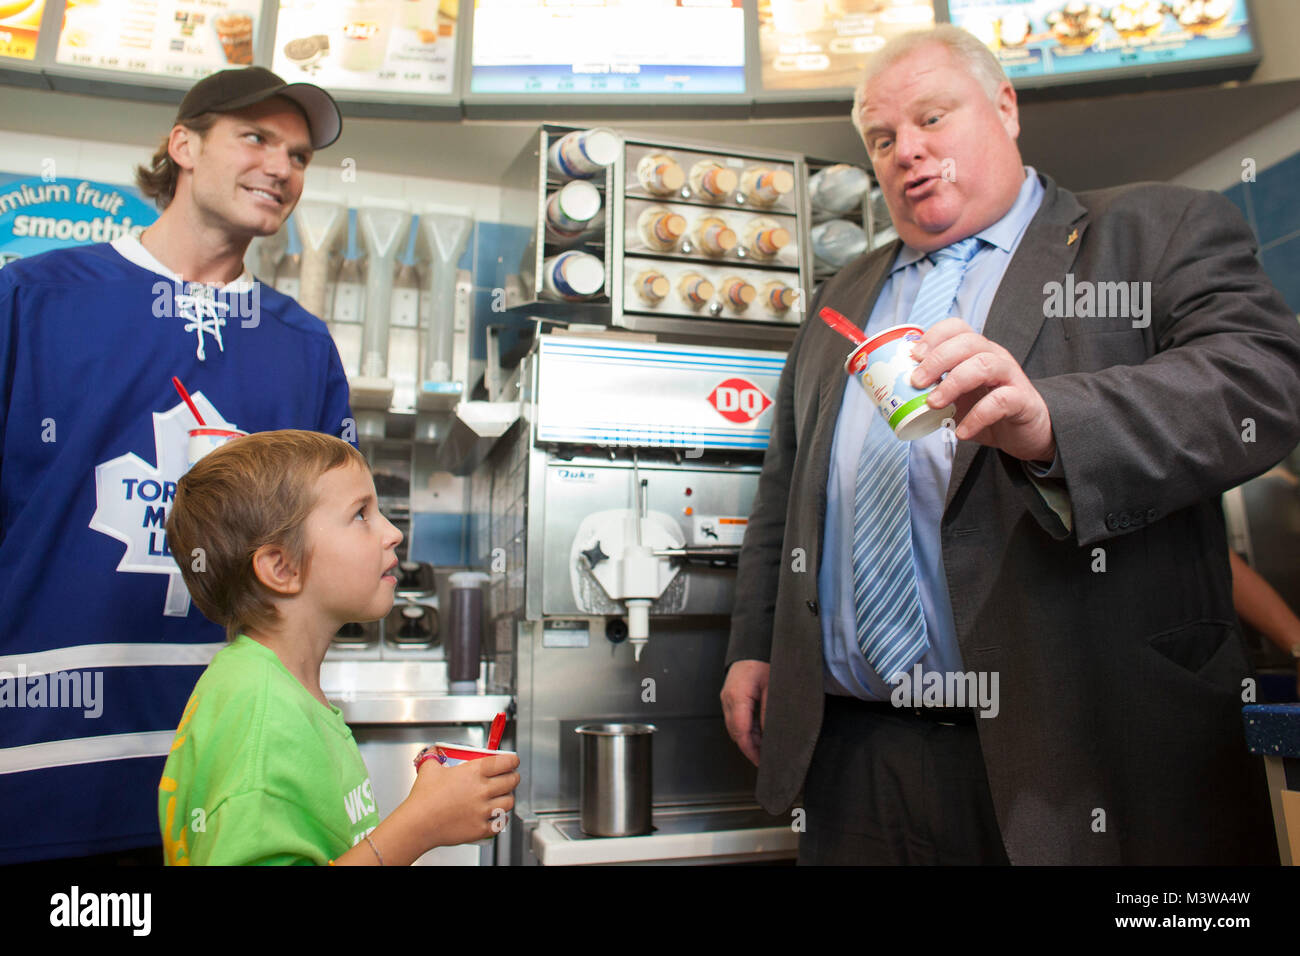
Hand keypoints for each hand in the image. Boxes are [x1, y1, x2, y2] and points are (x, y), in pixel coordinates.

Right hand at [403, 753, 519, 849]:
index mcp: (474, 772)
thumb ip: (434, 756)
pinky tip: (497, 816)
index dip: (513, 760)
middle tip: (509, 777)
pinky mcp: (480, 828)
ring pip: (509, 802)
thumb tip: (434, 751)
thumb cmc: (423, 798)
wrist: (418, 823)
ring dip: (508, 798)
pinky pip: (500, 823)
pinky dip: (501, 819)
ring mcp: (483, 810)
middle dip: (513, 777)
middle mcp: (483, 790)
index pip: (506, 762)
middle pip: (512, 781)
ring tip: (502, 796)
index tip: (513, 761)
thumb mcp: (429, 768)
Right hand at [721, 660, 769, 767]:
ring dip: (749, 739)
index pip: (741, 731)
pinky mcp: (730, 697)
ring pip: (735, 727)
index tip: (760, 761)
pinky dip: (747, 729)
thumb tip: (769, 734)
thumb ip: (768, 712)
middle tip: (765, 760)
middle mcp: (727, 699)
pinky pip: (736, 719)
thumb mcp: (772, 687)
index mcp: (737, 696)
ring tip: (765, 750)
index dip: (750, 750)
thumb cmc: (764, 662)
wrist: (754, 646)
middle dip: (750, 748)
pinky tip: (760, 735)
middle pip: (736, 732)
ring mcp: (727, 698)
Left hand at [910, 317, 1055, 463]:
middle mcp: (994, 357)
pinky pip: (1001, 401)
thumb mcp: (956, 396)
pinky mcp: (1022, 400)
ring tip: (933, 404)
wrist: (1025, 432)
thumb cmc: (986, 409)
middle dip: (937, 359)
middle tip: (916, 382)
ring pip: (984, 364)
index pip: (957, 327)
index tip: (912, 355)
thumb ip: (934, 389)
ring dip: (953, 382)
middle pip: (968, 342)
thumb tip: (896, 393)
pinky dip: (977, 416)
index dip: (934, 336)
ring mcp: (1010, 376)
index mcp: (976, 350)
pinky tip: (961, 431)